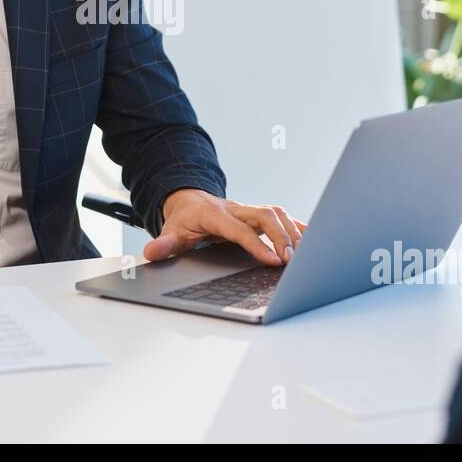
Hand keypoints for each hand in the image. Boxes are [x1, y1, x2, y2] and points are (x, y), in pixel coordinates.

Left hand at [143, 189, 305, 266]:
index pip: (240, 230)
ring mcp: (248, 209)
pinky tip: (311, 240)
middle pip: (265, 215)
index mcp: (215, 215)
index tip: (272, 260)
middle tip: (291, 259)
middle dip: (281, 236)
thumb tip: (150, 253)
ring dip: (292, 231)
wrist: (188, 200)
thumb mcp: (170, 232)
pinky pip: (282, 216)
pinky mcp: (257, 213)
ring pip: (276, 213)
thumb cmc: (182, 220)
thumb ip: (163, 244)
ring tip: (305, 254)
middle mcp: (236, 208)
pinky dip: (297, 226)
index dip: (257, 244)